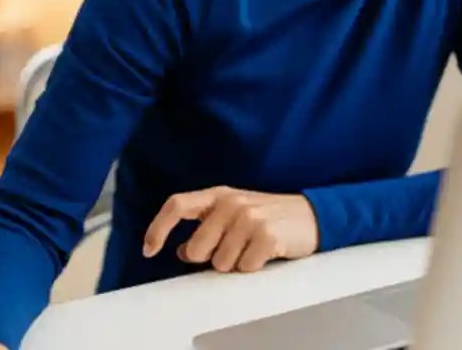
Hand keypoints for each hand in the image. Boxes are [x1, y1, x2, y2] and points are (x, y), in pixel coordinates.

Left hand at [142, 186, 319, 272]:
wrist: (312, 215)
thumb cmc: (268, 217)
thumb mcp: (234, 216)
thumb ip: (205, 228)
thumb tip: (179, 252)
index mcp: (218, 195)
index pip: (176, 205)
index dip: (158, 228)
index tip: (149, 250)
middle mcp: (231, 202)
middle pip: (196, 249)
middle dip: (209, 259)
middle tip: (232, 250)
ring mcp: (249, 217)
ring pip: (220, 263)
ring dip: (235, 264)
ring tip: (252, 248)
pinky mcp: (267, 235)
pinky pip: (244, 267)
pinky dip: (253, 267)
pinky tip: (266, 253)